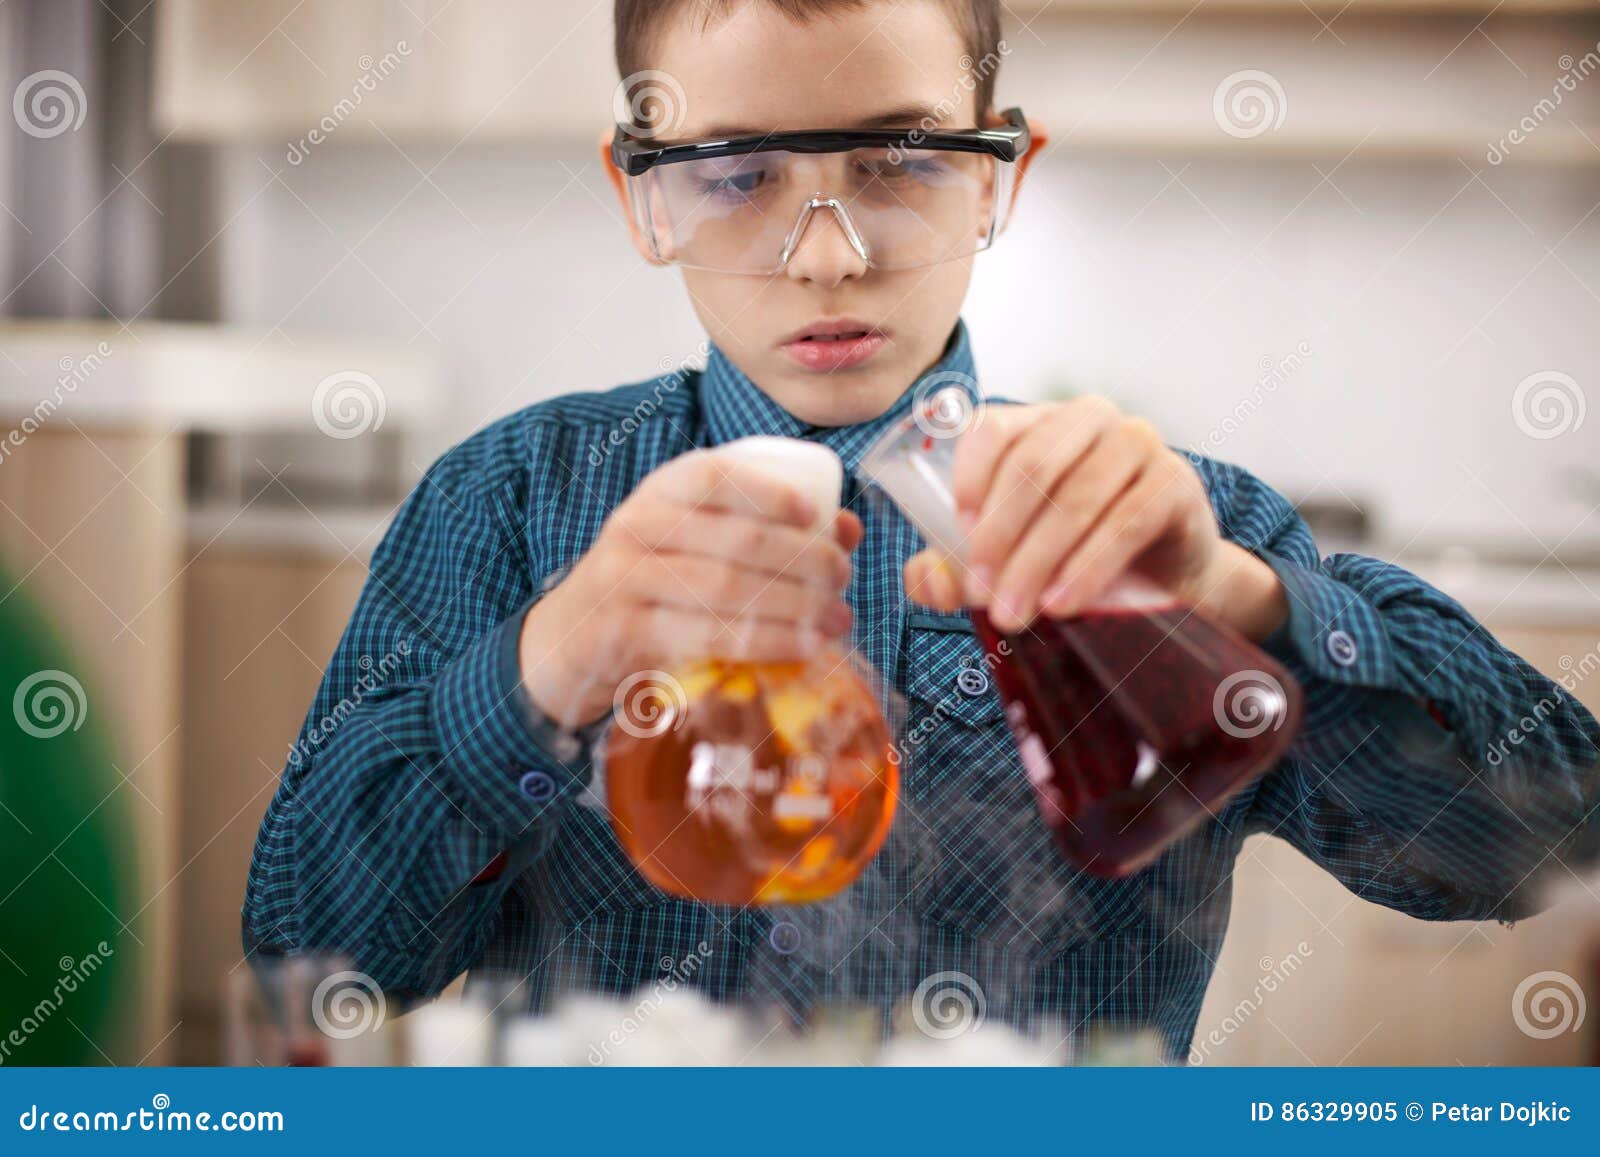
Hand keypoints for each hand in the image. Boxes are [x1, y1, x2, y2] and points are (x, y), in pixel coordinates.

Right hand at [521, 449, 860, 727]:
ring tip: (837, 619)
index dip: (766, 491)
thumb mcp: (692, 544)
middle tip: (843, 578)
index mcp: (658, 495)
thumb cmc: (649, 586)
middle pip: (734, 539)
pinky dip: (765, 643)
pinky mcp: (627, 634)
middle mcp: (638, 528)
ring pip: (726, 590)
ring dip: (794, 606)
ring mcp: (627, 581)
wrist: (567, 641)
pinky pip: (708, 636)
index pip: (712, 476)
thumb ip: (760, 529)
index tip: (811, 512)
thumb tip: (846, 528)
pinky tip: (802, 648)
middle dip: (802, 559)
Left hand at [902, 398, 1286, 640]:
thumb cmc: (1078, 556)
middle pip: (1031, 465)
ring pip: (1074, 497)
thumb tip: (922, 577)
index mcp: (1041, 423)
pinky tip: (1063, 603)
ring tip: (1015, 612)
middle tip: (982, 596)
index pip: (993, 428)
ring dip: (1037, 561)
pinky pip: (1125, 522)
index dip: (970, 478)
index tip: (957, 534)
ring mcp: (1137, 443)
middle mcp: (1089, 420)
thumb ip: (958, 568)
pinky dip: (1087, 567)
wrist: (1166, 580)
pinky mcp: (1174, 482)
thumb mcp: (1012, 561)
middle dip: (999, 537)